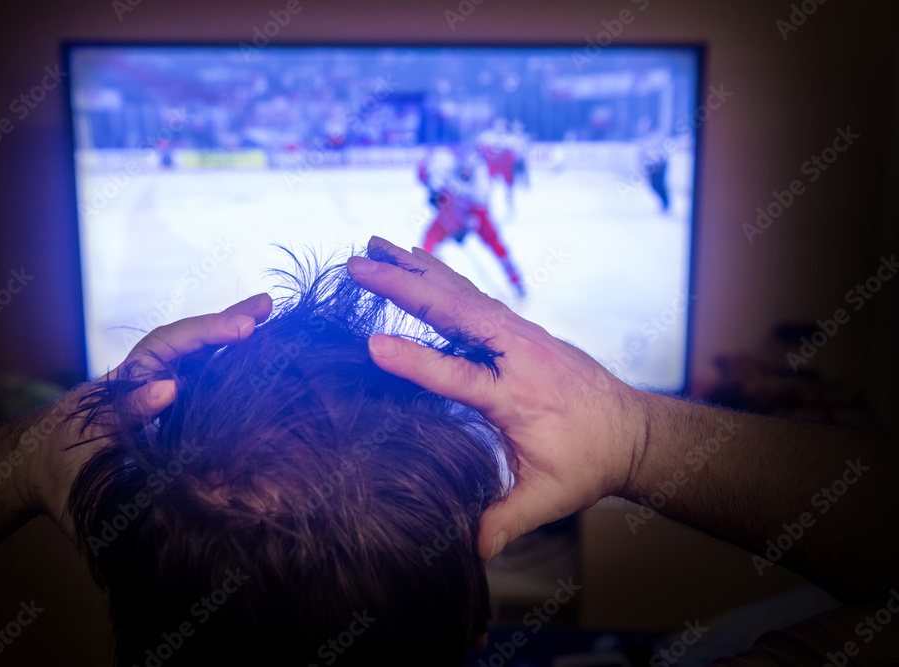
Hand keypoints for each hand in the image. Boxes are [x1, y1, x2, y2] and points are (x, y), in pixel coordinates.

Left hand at [25, 293, 272, 536]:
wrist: (41, 470)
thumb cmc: (62, 468)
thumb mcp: (92, 445)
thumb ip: (128, 414)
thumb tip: (171, 386)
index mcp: (127, 381)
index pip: (172, 346)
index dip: (210, 334)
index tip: (243, 330)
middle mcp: (145, 375)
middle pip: (189, 339)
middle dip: (227, 321)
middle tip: (266, 305)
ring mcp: (158, 386)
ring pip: (198, 355)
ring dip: (232, 336)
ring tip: (267, 312)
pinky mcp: (170, 403)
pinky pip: (202, 376)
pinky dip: (229, 363)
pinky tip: (258, 359)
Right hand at [347, 238, 647, 559]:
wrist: (634, 431)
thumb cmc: (588, 464)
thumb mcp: (550, 498)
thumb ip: (508, 519)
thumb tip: (473, 552)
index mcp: (517, 395)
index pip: (457, 375)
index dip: (414, 361)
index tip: (371, 343)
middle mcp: (517, 354)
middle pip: (452, 312)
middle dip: (402, 286)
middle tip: (356, 264)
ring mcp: (519, 335)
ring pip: (459, 293)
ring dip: (414, 268)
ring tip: (374, 244)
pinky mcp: (518, 329)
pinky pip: (471, 296)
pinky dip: (439, 275)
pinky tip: (416, 258)